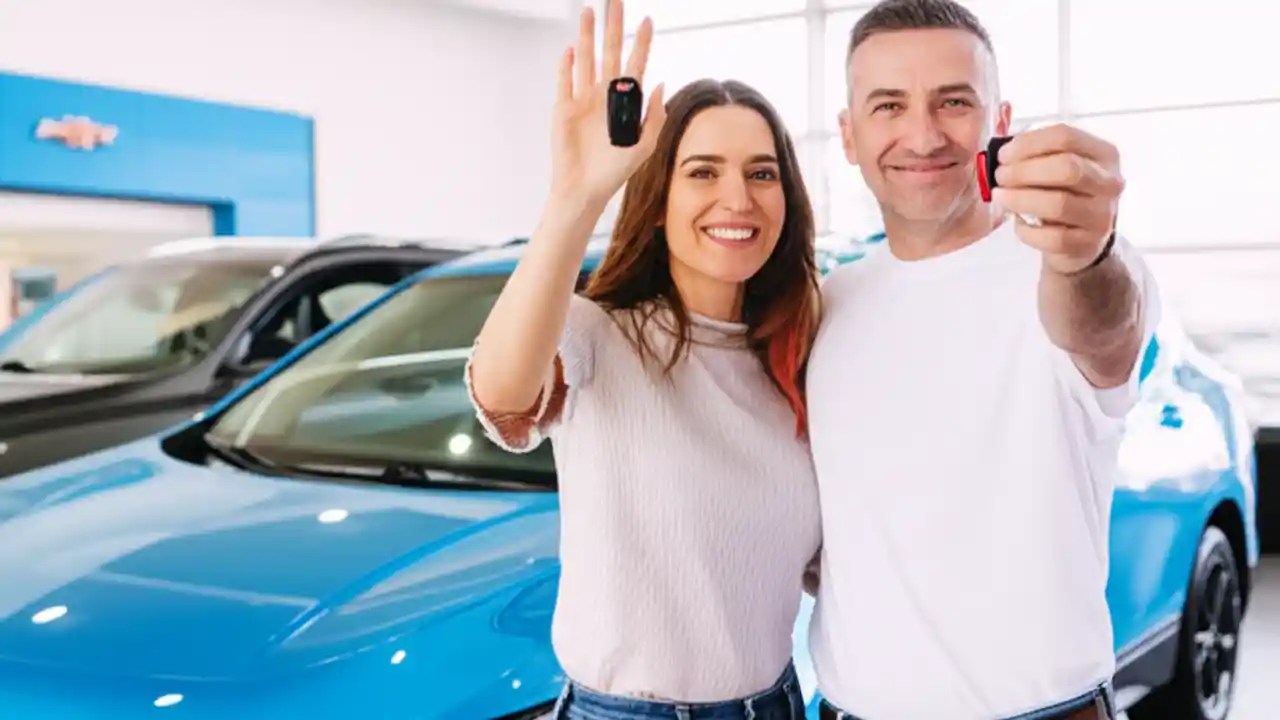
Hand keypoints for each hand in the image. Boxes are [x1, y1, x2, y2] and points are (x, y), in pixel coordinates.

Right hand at [550, 0, 665, 208]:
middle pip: (609, 52)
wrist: (586, 188)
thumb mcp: (645, 145)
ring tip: (589, 12)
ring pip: (586, 60)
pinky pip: (565, 81)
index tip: (648, 21)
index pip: (635, 64)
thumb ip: (654, 116)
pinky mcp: (564, 108)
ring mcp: (583, 99)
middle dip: (613, 27)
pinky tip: (570, 50)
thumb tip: (659, 84)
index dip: (642, 42)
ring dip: (588, 36)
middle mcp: (604, 95)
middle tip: (615, 1)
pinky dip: (566, 66)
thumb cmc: (614, 171)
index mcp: (626, 102)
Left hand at [991, 124, 1124, 273]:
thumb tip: (1002, 151)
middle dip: (1024, 171)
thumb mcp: (1059, 167)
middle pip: (1066, 168)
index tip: (1003, 155)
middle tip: (1000, 176)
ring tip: (1001, 197)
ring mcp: (1101, 215)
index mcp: (1103, 154)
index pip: (1065, 137)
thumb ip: (1036, 154)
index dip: (1028, 144)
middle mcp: (1109, 183)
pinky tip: (1018, 223)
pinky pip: (1052, 237)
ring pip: (1058, 203)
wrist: (1081, 241)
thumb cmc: (1063, 195)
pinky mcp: (1087, 244)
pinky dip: (1027, 230)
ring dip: (1020, 199)